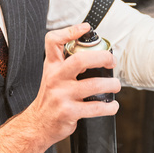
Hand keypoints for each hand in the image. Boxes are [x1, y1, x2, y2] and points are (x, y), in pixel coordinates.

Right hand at [20, 23, 119, 144]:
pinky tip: (112, 105)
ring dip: (111, 85)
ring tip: (115, 85)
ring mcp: (61, 95)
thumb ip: (67, 65)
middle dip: (102, 58)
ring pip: (94, 85)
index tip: (85, 28)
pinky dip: (109, 107)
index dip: (70, 31)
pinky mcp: (68, 112)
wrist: (37, 124)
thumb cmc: (50, 99)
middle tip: (112, 61)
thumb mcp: (52, 76)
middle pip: (80, 60)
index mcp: (51, 66)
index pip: (53, 41)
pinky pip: (95, 108)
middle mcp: (55, 78)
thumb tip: (95, 54)